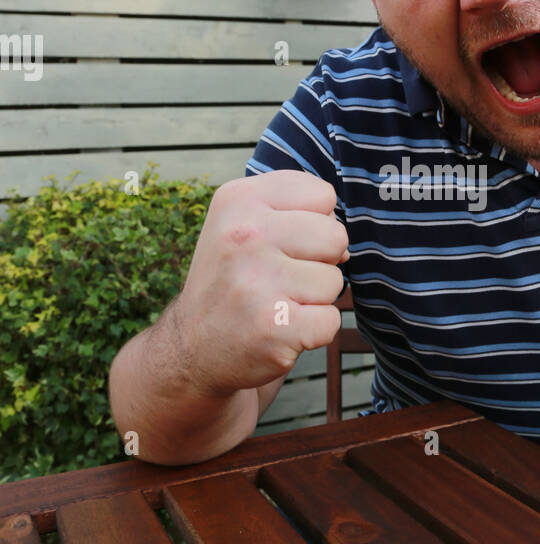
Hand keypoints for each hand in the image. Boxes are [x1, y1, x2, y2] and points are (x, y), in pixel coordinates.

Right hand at [172, 170, 349, 395]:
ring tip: (276, 304)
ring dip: (314, 299)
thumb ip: (297, 214)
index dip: (313, 223)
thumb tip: (344, 247)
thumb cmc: (231, 280)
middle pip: (336, 237)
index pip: (322, 195)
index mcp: (238, 200)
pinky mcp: (274, 326)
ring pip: (335, 281)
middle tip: (278, 280)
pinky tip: (280, 330)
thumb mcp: (242, 224)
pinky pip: (331, 320)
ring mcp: (257, 281)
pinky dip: (314, 331)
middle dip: (319, 262)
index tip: (279, 244)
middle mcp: (244, 235)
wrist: (191, 348)